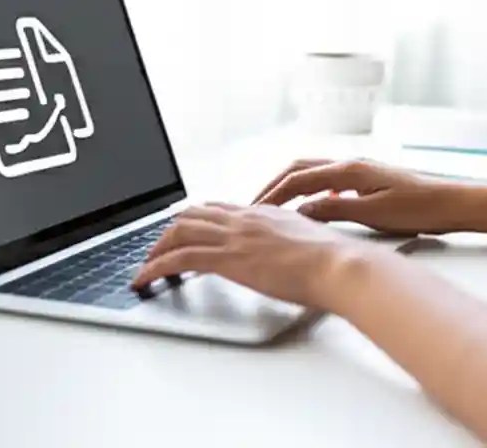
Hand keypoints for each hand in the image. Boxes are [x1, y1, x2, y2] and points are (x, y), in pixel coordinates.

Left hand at [131, 203, 379, 310]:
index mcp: (263, 212)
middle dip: (170, 231)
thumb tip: (290, 251)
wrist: (339, 265)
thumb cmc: (333, 261)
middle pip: (192, 214)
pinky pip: (180, 257)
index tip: (185, 230)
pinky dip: (156, 267)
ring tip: (146, 265)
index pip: (218, 208)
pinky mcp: (228, 257)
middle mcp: (245, 218)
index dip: (196, 218)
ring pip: (180, 231)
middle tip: (158, 248)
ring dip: (157, 248)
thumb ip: (291, 241)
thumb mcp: (308, 241)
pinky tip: (147, 278)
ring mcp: (235, 236)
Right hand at [253, 159, 460, 234]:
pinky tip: (315, 207)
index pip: (299, 179)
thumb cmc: (419, 209)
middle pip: (301, 168)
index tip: (254, 210)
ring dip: (292, 186)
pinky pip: (330, 180)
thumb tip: (300, 210)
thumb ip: (334, 210)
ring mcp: (360, 170)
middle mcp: (351, 164)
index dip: (273, 194)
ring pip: (314, 171)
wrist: (452, 203)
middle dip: (275, 185)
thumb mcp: (373, 214)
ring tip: (276, 206)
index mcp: (349, 170)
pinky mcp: (368, 179)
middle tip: (255, 205)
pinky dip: (312, 190)